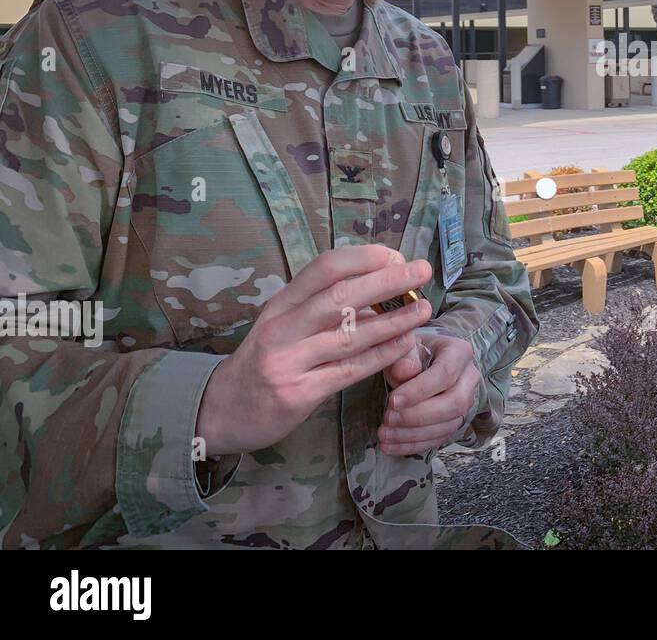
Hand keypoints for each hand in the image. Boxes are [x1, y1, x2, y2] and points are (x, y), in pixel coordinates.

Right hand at [196, 245, 432, 455]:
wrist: (220, 411)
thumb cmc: (265, 359)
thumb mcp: (284, 323)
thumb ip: (322, 305)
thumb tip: (380, 285)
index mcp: (281, 303)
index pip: (324, 267)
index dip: (363, 257)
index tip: (396, 256)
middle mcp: (282, 328)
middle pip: (341, 296)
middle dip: (386, 281)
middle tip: (421, 271)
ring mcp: (288, 362)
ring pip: (350, 335)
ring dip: (393, 320)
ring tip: (424, 310)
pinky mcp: (299, 394)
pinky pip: (349, 371)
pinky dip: (381, 355)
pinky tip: (405, 344)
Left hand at [378, 332, 481, 455]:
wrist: (421, 361)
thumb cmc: (412, 352)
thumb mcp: (404, 347)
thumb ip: (403, 356)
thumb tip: (404, 371)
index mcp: (460, 352)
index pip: (445, 374)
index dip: (420, 390)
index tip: (392, 401)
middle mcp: (469, 377)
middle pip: (455, 403)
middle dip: (419, 415)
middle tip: (388, 418)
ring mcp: (466, 401)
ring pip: (449, 424)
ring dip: (413, 434)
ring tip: (384, 434)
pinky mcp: (455, 420)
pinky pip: (440, 438)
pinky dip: (413, 445)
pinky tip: (391, 445)